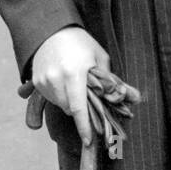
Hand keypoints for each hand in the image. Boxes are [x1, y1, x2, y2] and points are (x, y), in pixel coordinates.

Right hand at [30, 26, 109, 145]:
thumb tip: (133, 98)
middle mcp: (56, 79)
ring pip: (61, 105)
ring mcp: (44, 81)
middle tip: (87, 95)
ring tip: (73, 84)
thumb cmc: (79, 42)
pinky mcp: (36, 82)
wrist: (50, 28)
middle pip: (70, 109)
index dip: (85, 127)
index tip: (89, 141)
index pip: (80, 108)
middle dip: (81, 108)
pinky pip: (51, 98)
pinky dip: (59, 95)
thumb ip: (111, 80)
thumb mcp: (99, 57)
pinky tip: (62, 80)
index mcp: (74, 73)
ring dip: (69, 102)